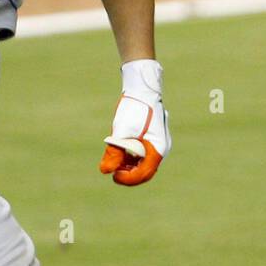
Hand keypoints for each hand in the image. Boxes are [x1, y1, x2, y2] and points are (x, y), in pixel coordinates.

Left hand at [100, 59, 170, 185]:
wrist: (142, 87)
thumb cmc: (134, 107)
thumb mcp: (121, 130)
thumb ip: (114, 151)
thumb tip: (105, 170)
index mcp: (159, 147)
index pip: (144, 173)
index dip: (128, 178)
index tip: (113, 176)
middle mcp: (161, 148)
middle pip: (145, 170)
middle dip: (128, 173)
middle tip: (111, 170)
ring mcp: (157, 143)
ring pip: (142, 163)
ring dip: (127, 165)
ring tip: (113, 160)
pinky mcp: (151, 138)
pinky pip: (142, 154)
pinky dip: (129, 157)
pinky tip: (118, 152)